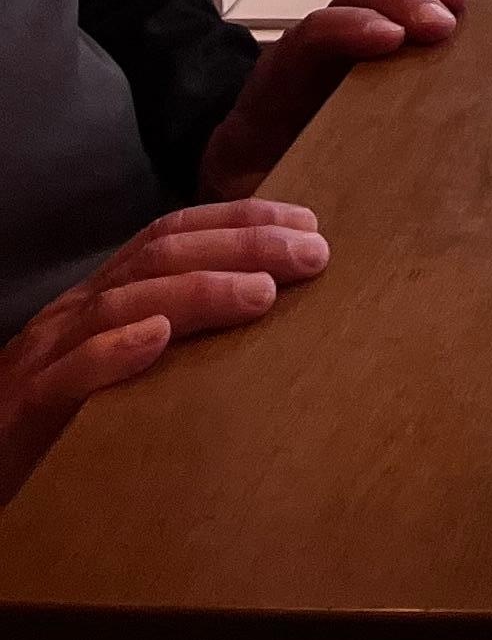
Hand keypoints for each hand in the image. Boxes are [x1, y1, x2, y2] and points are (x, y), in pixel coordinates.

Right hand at [0, 200, 326, 501]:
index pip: (173, 236)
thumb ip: (171, 337)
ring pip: (123, 305)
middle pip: (161, 257)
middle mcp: (76, 313)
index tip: (308, 223)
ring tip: (261, 292)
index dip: (240, 220)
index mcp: (102, 297)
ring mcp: (47, 356)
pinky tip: (157, 341)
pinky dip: (113, 353)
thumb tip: (262, 309)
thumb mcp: (116, 365)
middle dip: (242, 245)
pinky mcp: (25, 408)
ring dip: (198, 292)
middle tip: (313, 253)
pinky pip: (68, 374)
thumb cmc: (53, 419)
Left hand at [196, 0, 471, 198]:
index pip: (313, 34)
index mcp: (281, 83)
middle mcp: (317, 44)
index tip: (393, 40)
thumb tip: (292, 220)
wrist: (245, 164)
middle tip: (443, 26)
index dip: (351, 26)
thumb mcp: (252, 196)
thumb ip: (266, 202)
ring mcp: (349, 29)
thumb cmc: (257, 183)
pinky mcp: (379, 28)